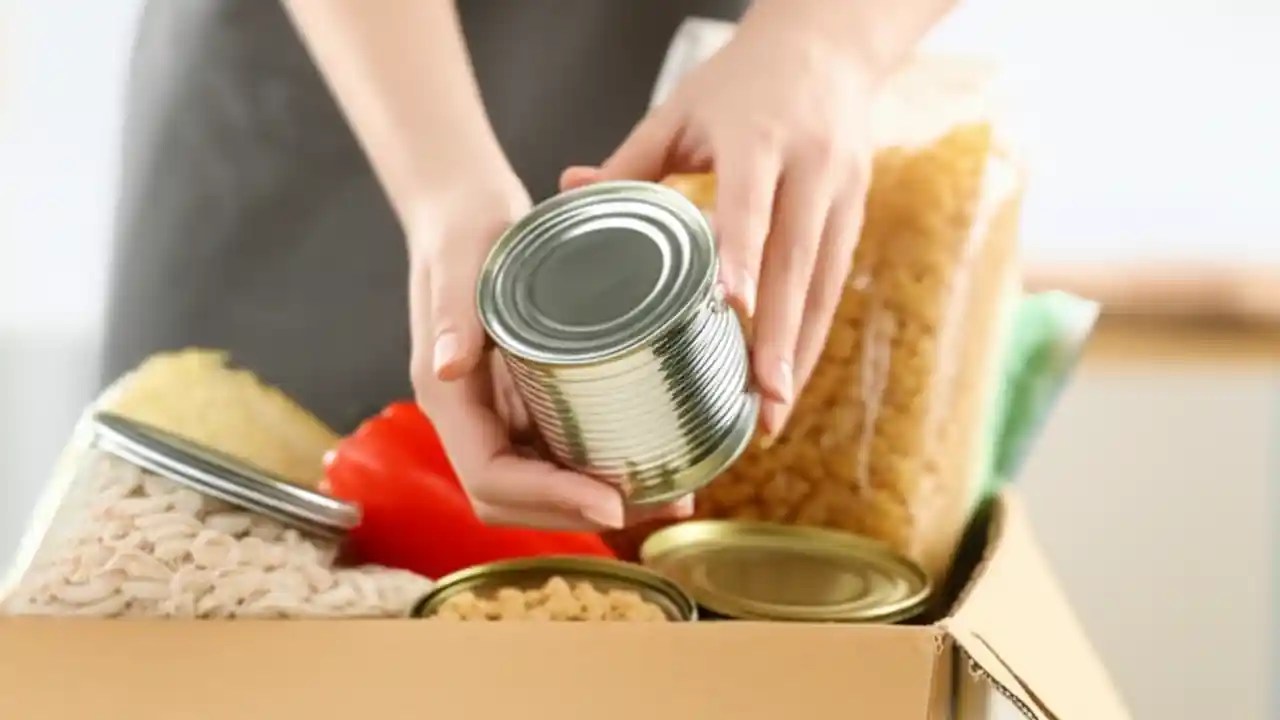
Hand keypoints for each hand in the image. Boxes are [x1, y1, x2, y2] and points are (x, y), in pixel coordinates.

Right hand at [407, 177, 693, 530]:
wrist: (466, 210)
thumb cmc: (462, 231)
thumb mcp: (460, 263)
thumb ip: (452, 314)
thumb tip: (448, 370)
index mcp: (450, 401)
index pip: (493, 480)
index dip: (550, 500)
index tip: (612, 503)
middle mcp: (474, 420)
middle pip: (523, 499)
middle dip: (588, 512)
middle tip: (664, 501)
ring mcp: (502, 414)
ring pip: (548, 486)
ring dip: (606, 498)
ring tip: (675, 491)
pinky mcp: (530, 401)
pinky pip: (565, 453)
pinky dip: (607, 467)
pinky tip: (657, 457)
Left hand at [561, 10, 877, 437]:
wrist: (826, 46)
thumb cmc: (741, 82)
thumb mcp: (680, 112)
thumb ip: (629, 162)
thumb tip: (567, 193)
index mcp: (758, 137)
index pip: (751, 202)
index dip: (744, 254)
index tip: (734, 307)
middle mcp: (809, 167)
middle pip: (796, 261)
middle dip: (780, 337)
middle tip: (764, 403)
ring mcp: (842, 192)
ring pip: (823, 283)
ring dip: (801, 351)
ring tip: (775, 414)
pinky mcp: (856, 212)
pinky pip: (835, 283)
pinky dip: (812, 333)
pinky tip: (789, 376)